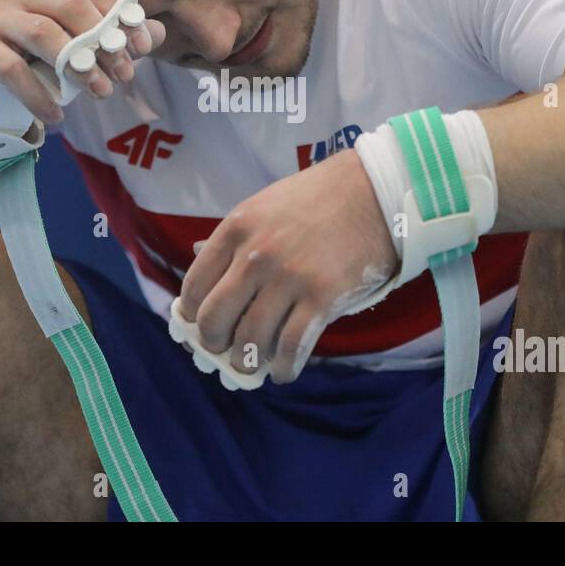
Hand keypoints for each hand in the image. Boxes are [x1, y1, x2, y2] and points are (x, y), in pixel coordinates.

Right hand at [0, 0, 165, 122]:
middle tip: (124, 75)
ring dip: (78, 66)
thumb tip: (156, 34)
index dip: (122, 16)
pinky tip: (58, 114)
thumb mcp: (78, 43)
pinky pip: (13, 70)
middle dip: (104, 42)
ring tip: (100, 93)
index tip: (142, 48)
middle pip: (71, 6)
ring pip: (43, 33)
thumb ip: (115, 36)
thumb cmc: (37, 54)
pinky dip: (39, 95)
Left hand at [177, 149, 398, 383]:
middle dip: (213, 345)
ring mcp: (289, 278)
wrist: (374, 193)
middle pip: (215, 319)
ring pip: (251, 340)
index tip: (198, 327)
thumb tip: (194, 253)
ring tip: (252, 366)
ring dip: (247, 362)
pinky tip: (282, 372)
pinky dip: (283, 368)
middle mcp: (256, 255)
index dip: (191, 316)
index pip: (194, 286)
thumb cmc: (316, 199)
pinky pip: (292, 347)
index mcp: (236, 229)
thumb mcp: (263, 207)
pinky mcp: (322, 297)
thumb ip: (232, 236)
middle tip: (222, 351)